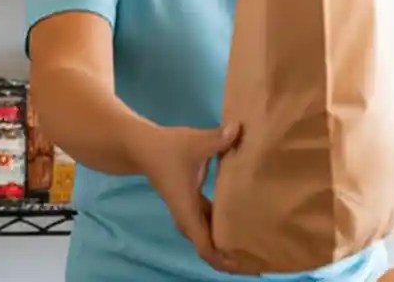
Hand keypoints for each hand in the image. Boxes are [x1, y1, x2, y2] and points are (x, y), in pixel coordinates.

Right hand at [136, 123, 248, 273]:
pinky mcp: (189, 202)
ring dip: (222, 242)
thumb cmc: (167, 148)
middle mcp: (187, 216)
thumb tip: (239, 128)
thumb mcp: (195, 142)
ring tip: (247, 245)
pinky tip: (236, 221)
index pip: (204, 246)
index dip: (221, 260)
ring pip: (205, 235)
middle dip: (226, 257)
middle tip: (252, 259)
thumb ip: (218, 138)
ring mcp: (187, 210)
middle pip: (206, 246)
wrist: (141, 147)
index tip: (240, 264)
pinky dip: (219, 227)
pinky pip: (206, 222)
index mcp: (188, 210)